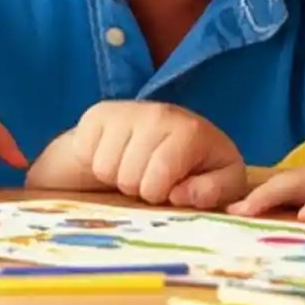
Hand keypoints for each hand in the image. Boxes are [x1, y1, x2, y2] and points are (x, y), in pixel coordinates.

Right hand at [68, 100, 246, 207]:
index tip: (169, 189)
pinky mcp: (97, 113)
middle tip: (149, 179)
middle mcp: (158, 113)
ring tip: (133, 168)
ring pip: (104, 167)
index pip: (158, 179)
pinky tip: (116, 156)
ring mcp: (125, 110)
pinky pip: (84, 154)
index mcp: (192, 130)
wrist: (160, 140)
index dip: (158, 193)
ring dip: (116, 178)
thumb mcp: (220, 183)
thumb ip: (213, 192)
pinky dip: (96, 163)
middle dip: (137, 188)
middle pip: (129, 176)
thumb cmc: (195, 168)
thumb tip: (181, 193)